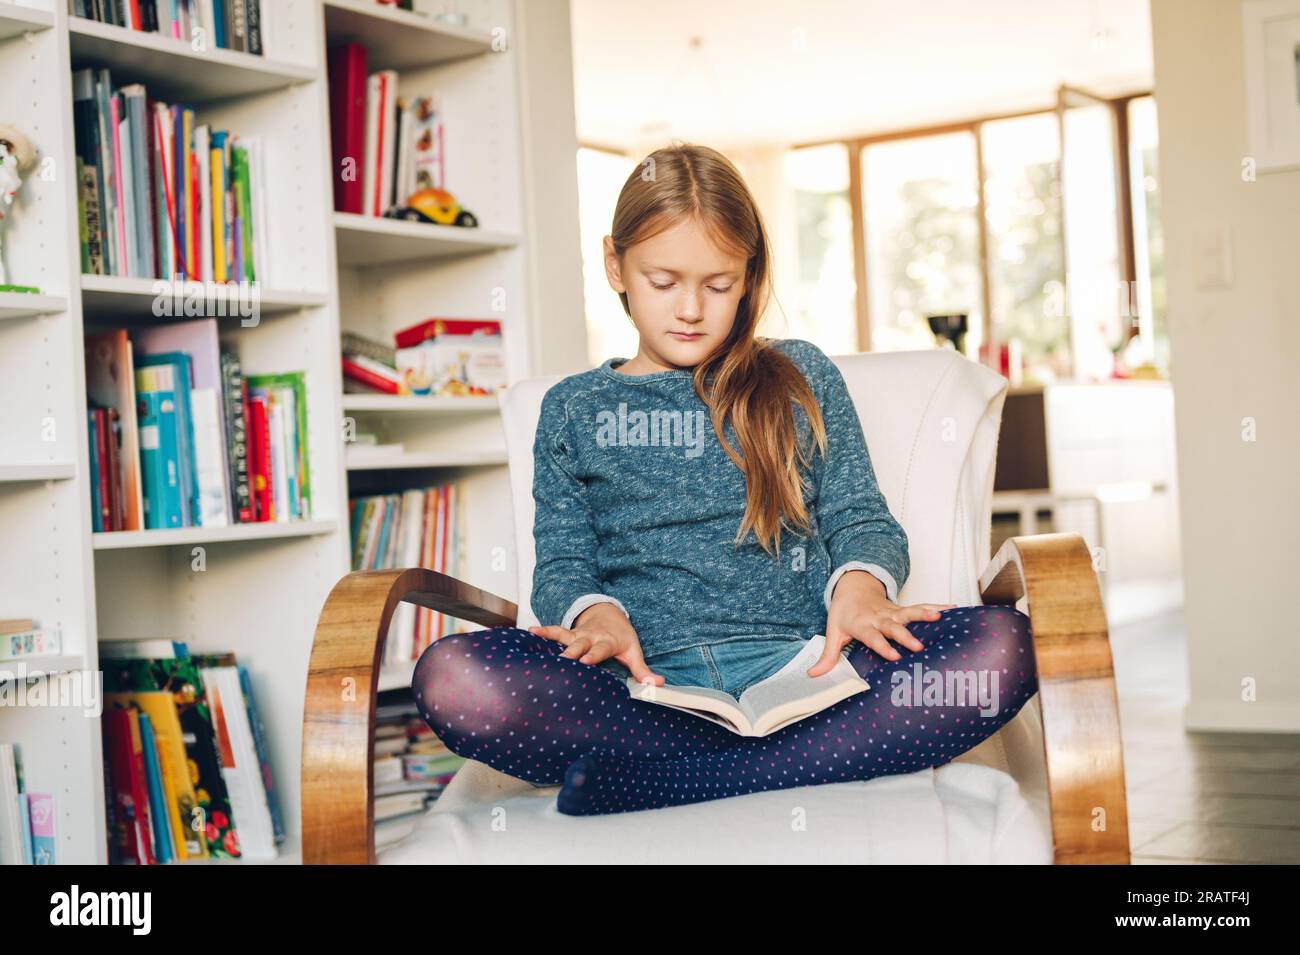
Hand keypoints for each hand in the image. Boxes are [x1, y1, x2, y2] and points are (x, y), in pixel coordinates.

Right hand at [527, 602, 665, 686]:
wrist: (610, 613)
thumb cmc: (622, 637)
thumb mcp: (634, 651)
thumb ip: (642, 670)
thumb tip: (657, 686)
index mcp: (607, 643)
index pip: (600, 650)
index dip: (592, 656)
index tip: (585, 662)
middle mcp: (590, 637)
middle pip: (578, 646)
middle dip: (569, 654)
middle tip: (560, 663)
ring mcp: (578, 635)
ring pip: (564, 638)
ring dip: (552, 642)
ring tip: (538, 646)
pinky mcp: (569, 634)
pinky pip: (555, 632)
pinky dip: (543, 631)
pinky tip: (530, 631)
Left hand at [807, 570, 956, 677]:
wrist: (852, 587)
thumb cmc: (844, 614)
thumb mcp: (833, 632)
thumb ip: (828, 656)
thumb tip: (814, 675)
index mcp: (861, 624)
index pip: (872, 637)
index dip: (882, 646)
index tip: (894, 656)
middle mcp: (879, 617)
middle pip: (893, 626)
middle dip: (905, 636)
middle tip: (918, 647)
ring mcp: (893, 611)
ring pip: (909, 612)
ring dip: (924, 614)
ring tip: (940, 616)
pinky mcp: (902, 609)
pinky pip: (921, 607)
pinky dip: (937, 606)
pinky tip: (953, 608)